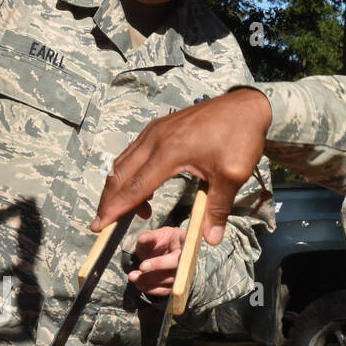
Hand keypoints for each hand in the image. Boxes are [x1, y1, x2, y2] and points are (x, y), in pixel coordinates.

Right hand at [91, 88, 270, 245]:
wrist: (246, 106)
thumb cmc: (240, 137)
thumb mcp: (232, 175)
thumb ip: (217, 208)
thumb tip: (210, 239)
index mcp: (169, 152)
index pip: (134, 186)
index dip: (115, 209)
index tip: (98, 227)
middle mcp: (155, 139)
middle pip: (120, 174)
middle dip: (108, 201)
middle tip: (103, 224)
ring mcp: (155, 130)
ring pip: (123, 161)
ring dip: (119, 187)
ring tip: (132, 211)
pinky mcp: (159, 127)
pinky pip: (134, 152)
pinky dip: (130, 172)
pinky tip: (144, 187)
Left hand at [127, 226, 185, 295]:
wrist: (162, 251)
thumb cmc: (160, 240)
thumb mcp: (154, 235)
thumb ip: (149, 237)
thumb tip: (143, 238)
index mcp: (187, 241)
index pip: (179, 253)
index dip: (162, 262)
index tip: (142, 266)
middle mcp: (191, 258)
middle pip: (177, 268)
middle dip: (155, 271)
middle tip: (135, 273)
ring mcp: (186, 272)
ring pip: (171, 281)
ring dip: (150, 281)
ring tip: (133, 277)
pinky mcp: (179, 284)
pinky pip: (168, 290)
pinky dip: (153, 289)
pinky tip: (140, 285)